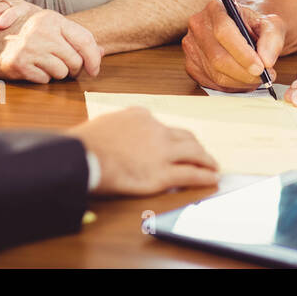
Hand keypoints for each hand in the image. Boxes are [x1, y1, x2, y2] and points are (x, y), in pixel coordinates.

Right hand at [0, 3, 102, 83]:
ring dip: (56, 74)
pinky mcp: (18, 64)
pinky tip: (32, 69)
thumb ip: (76, 38)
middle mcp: (42, 31)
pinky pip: (44, 80)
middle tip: (64, 68)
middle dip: (73, 69)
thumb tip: (104, 51)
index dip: (94, 58)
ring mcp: (30, 47)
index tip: (94, 70)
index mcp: (52, 18)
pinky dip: (41, 78)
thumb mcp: (49, 28)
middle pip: (75, 61)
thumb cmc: (24, 34)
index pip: (85, 40)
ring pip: (61, 72)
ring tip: (44, 65)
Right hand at [72, 107, 218, 194]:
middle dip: (196, 147)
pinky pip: (191, 174)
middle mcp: (157, 130)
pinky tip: (212, 179)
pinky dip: (205, 176)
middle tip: (202, 154)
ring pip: (194, 153)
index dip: (172, 137)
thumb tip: (118, 134)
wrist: (82, 155)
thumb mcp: (105, 122)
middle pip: (185, 138)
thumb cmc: (85, 143)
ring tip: (213, 167)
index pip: (164, 126)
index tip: (176, 144)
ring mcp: (161, 152)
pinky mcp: (161, 174)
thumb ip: (119, 126)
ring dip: (207, 160)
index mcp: (141, 116)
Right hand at [181, 0, 285, 91]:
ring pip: (215, 73)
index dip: (242, 53)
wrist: (244, 30)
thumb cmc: (256, 26)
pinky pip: (211, 83)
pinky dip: (231, 86)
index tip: (260, 67)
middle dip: (244, 72)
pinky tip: (244, 80)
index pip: (224, 31)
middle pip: (218, 56)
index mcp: (216, 8)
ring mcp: (191, 46)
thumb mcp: (271, 25)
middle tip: (264, 77)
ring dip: (240, 81)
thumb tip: (266, 61)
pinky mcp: (191, 65)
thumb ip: (272, 39)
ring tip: (257, 78)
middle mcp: (198, 25)